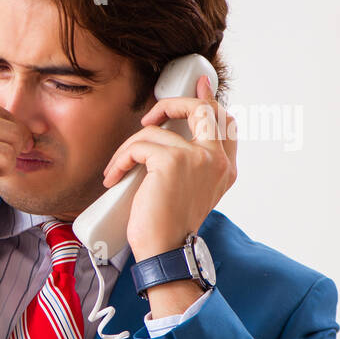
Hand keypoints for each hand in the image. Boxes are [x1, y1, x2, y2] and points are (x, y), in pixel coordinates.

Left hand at [101, 75, 237, 259]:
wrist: (165, 252)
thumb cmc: (169, 227)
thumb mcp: (187, 193)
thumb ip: (187, 165)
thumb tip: (169, 137)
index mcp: (224, 168)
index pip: (226, 122)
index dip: (210, 100)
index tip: (198, 86)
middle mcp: (217, 160)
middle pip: (203, 108)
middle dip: (172, 103)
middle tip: (149, 117)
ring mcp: (197, 157)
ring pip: (156, 130)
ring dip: (129, 147)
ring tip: (118, 169)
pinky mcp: (172, 161)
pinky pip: (138, 145)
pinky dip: (120, 160)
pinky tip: (113, 177)